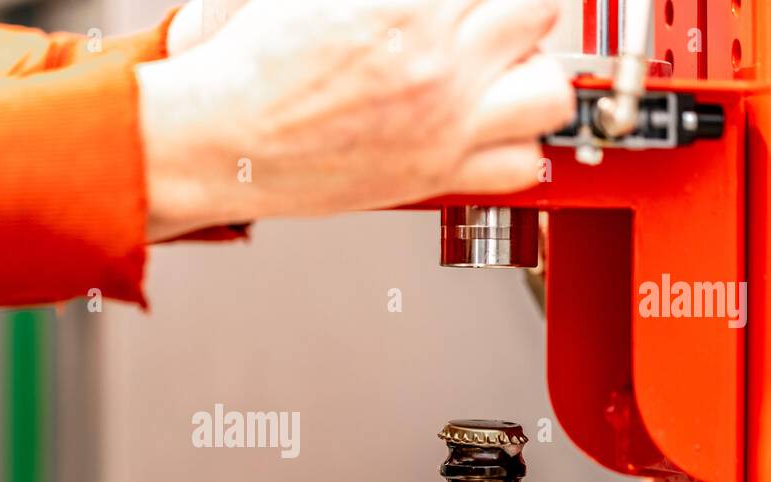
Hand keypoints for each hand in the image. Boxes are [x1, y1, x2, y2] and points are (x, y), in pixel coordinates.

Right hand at [139, 0, 572, 239]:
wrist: (219, 141)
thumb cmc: (253, 65)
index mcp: (409, 1)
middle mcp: (437, 61)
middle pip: (540, 8)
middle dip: (517, 7)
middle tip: (489, 15)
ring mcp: (443, 123)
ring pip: (551, 89)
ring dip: (531, 72)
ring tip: (499, 69)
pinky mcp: (435, 175)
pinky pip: (522, 165)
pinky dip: (514, 147)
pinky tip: (484, 127)